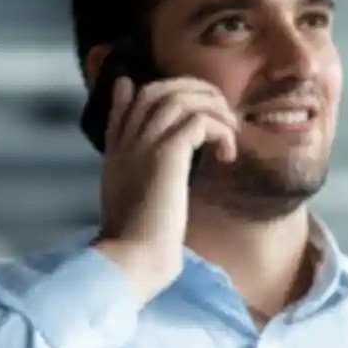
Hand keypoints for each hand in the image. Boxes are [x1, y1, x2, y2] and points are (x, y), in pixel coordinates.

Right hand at [94, 76, 237, 304]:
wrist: (133, 258)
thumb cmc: (139, 243)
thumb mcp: (134, 203)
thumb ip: (141, 175)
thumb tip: (156, 169)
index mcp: (117, 152)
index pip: (130, 101)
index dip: (165, 94)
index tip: (187, 104)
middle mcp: (128, 141)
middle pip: (157, 89)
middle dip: (195, 91)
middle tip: (220, 115)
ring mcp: (144, 144)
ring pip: (180, 97)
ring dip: (213, 109)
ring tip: (230, 133)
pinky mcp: (167, 154)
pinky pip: (199, 120)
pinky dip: (220, 130)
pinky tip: (227, 154)